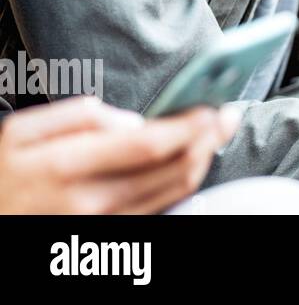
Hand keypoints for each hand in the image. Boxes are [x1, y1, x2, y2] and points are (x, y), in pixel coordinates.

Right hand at [0, 96, 239, 214]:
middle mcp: (89, 203)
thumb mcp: (21, 132)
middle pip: (171, 171)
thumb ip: (79, 116)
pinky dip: (181, 183)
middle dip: (208, 140)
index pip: (149, 146)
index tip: (212, 107)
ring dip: (201, 161)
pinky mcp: (110, 239)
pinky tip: (190, 160)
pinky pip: (159, 209)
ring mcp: (102, 226)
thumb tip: (133, 121)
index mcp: (66, 166)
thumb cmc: (3, 173)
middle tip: (227, 116)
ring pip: (172, 193)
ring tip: (215, 134)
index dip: (189, 126)